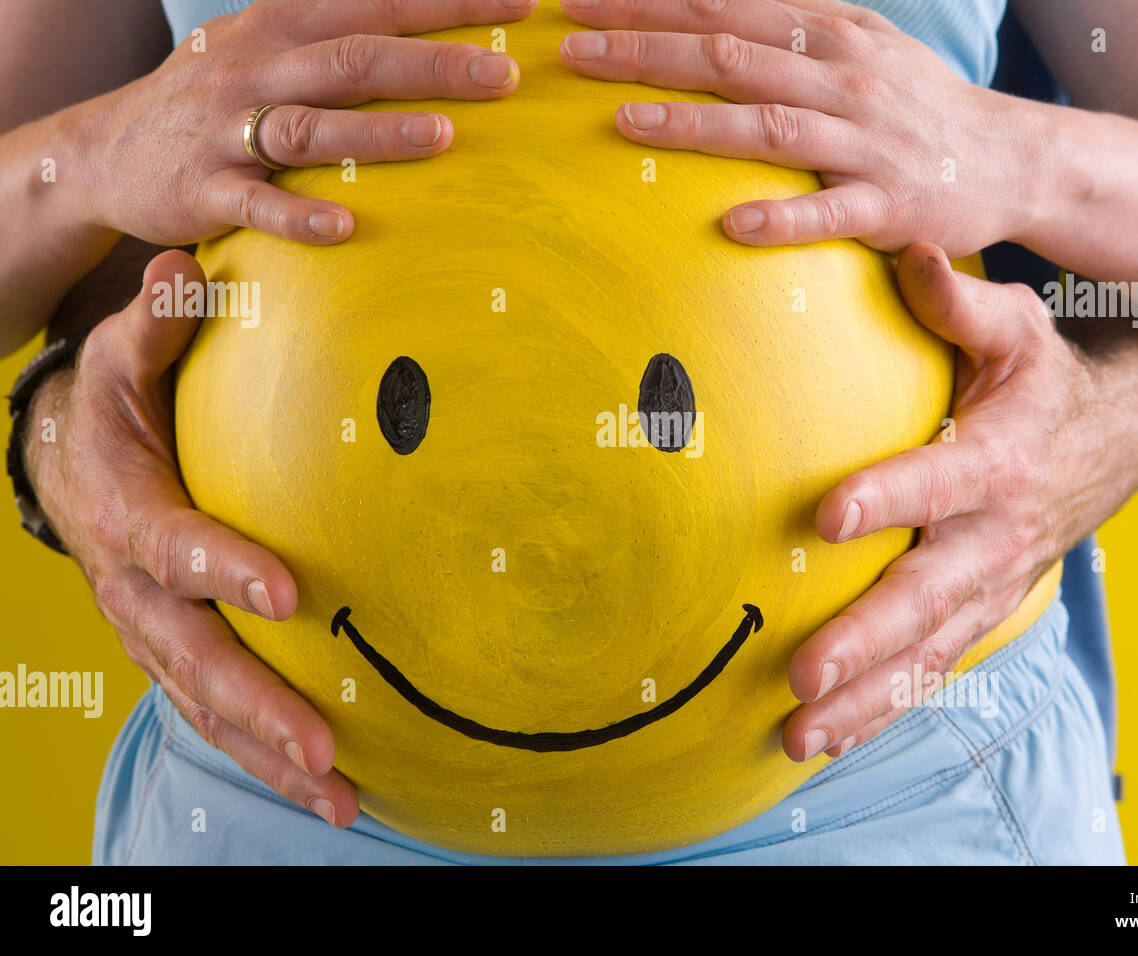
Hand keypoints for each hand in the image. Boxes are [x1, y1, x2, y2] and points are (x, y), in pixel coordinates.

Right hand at [24, 249, 357, 826]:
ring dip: (271, 758)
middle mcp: (138, 592)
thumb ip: (155, 327)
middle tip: (323, 749)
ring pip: (207, 710)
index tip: (285, 594)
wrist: (68, 474)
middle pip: (196, 660)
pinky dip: (264, 760)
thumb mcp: (120, 364)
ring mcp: (154, 637)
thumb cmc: (113, 414)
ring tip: (341, 800)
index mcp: (129, 513)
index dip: (222, 569)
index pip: (175, 546)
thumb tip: (183, 270)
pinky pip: (214, 719)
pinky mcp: (173, 660)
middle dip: (259, 708)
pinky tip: (330, 790)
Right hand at [71, 0, 535, 245]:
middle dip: (434, 62)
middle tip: (507, 73)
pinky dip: (300, 216)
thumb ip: (335, 32)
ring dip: (379, 132)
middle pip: (355, 58)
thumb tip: (424, 21)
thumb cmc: (213, 98)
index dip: (448, 1)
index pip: (375, 3)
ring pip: (312, 127)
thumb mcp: (266, 44)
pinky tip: (347, 229)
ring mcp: (228, 129)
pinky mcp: (205, 189)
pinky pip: (257, 205)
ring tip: (445, 137)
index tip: (521, 2)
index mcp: (281, 26)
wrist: (103, 150)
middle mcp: (259, 68)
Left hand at [558, 0, 1028, 255]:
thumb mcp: (858, 43)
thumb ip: (789, 25)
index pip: (722, 7)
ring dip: (693, 125)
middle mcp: (842, 77)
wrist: (1012, 158)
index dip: (648, 3)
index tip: (579, 2)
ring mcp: (865, 141)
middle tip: (570, 50)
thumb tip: (710, 9)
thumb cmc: (916, 103)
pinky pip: (829, 212)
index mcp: (829, 33)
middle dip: (645, 49)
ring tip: (624, 124)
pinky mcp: (887, 204)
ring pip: (767, 126)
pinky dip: (782, 217)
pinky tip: (733, 226)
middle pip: (729, 56)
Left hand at [782, 243, 1123, 760]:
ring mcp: (991, 584)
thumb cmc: (1046, 377)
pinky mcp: (984, 609)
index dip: (887, 498)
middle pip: (926, 596)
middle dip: (864, 639)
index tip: (826, 517)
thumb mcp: (1016, 329)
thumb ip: (959, 300)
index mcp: (997, 460)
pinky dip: (885, 710)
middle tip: (802, 675)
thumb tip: (910, 248)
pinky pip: (934, 669)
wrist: (1119, 435)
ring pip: (928, 653)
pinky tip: (829, 741)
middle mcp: (995, 536)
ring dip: (865, 700)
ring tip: (799, 737)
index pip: (937, 482)